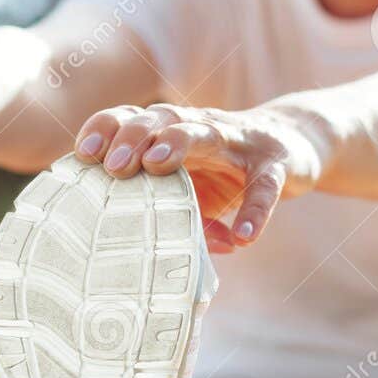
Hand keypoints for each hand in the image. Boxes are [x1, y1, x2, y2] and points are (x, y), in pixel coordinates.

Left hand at [72, 103, 327, 251]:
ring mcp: (240, 141)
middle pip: (162, 118)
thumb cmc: (224, 170)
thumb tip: (126, 258)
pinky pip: (264, 186)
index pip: (133, 118)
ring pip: (207, 133)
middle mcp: (201, 126)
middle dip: (134, 137)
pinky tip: (243, 236)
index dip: (107, 130)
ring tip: (157, 163)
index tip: (83, 155)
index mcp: (173, 129)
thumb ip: (161, 212)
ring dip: (179, 142)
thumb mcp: (189, 188)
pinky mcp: (276, 164)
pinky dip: (254, 210)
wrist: (294, 145)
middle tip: (115, 165)